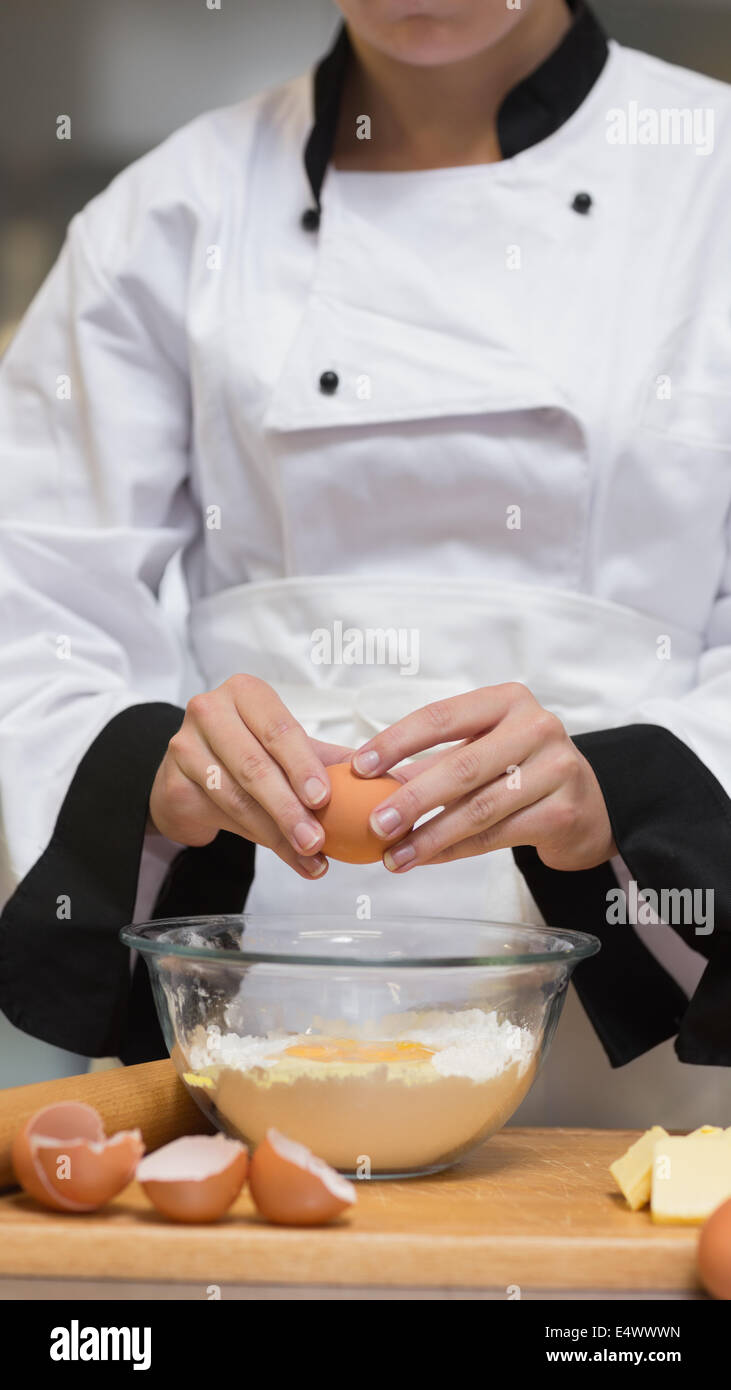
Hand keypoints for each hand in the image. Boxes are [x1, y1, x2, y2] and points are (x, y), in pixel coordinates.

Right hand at [148, 674, 352, 878]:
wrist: (189, 774)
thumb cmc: (248, 750)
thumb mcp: (286, 747)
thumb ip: (330, 759)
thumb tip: (390, 779)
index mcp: (246, 693)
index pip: (278, 729)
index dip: (302, 766)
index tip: (324, 798)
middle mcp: (210, 711)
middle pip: (254, 766)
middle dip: (290, 809)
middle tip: (318, 839)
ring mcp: (184, 746)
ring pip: (236, 798)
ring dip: (277, 834)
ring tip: (311, 855)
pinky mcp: (171, 783)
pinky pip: (220, 817)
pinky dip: (260, 841)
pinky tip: (289, 857)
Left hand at [351, 682, 616, 872]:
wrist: (588, 805)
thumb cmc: (521, 769)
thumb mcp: (482, 749)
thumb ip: (431, 759)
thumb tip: (365, 780)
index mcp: (507, 701)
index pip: (442, 717)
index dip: (397, 741)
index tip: (360, 765)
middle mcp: (536, 727)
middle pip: (462, 766)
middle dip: (412, 798)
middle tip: (375, 823)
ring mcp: (555, 769)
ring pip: (478, 808)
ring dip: (429, 836)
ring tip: (394, 855)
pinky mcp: (562, 812)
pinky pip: (495, 836)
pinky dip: (454, 851)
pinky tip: (426, 859)